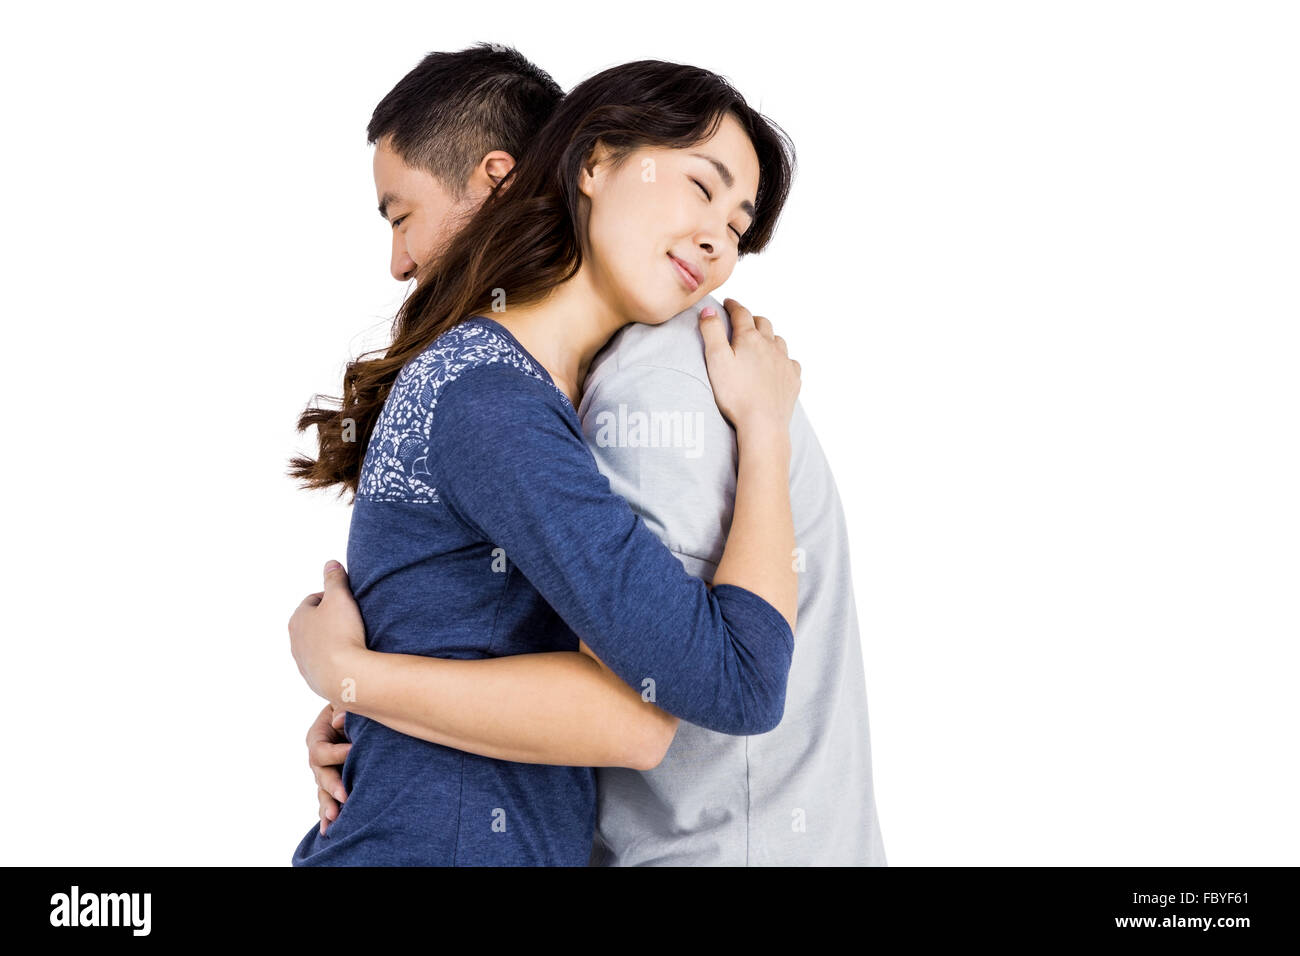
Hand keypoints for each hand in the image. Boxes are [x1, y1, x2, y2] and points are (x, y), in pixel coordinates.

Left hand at [288, 560, 367, 705]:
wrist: (344, 675)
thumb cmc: (341, 633)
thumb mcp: (340, 597)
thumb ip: (334, 578)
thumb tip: (330, 564)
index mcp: (298, 617)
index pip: (315, 600)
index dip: (334, 598)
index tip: (350, 602)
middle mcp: (295, 640)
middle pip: (315, 623)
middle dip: (332, 620)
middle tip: (354, 620)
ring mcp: (303, 662)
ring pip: (319, 644)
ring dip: (333, 640)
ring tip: (354, 640)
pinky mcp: (313, 679)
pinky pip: (325, 663)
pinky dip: (335, 659)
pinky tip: (350, 659)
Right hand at [308, 702, 350, 835]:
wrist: (359, 718)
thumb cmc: (353, 707)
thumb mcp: (346, 702)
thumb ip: (343, 709)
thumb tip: (338, 721)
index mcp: (317, 737)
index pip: (321, 750)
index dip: (336, 753)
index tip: (354, 750)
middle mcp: (317, 758)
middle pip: (320, 775)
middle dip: (332, 786)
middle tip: (345, 795)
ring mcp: (324, 773)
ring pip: (323, 792)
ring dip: (328, 805)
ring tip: (334, 818)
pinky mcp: (333, 783)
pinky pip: (328, 800)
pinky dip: (328, 814)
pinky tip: (328, 831)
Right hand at [699, 298, 800, 435]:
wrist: (763, 422)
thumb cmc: (736, 394)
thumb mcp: (716, 360)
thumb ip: (711, 332)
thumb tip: (708, 310)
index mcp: (750, 338)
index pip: (741, 313)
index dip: (733, 306)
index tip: (728, 303)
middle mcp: (771, 346)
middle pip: (763, 323)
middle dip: (752, 318)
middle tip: (743, 320)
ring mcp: (784, 362)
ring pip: (778, 340)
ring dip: (769, 336)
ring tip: (760, 342)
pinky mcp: (792, 379)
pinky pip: (790, 361)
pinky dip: (783, 358)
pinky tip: (778, 364)